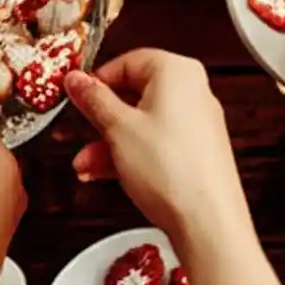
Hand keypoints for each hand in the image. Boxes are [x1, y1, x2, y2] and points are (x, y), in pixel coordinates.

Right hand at [64, 49, 284, 284]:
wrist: (207, 222)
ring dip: (109, 142)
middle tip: (80, 129)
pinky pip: (155, 143)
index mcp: (177, 72)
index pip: (127, 61)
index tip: (77, 94)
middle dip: (100, 119)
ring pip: (141, 123)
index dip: (97, 80)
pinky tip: (105, 173)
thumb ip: (93, 99)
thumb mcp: (117, 128)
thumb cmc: (171, 170)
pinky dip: (129, 154)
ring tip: (86, 164)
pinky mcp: (196, 151)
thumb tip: (77, 80)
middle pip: (134, 94)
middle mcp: (192, 92)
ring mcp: (196, 123)